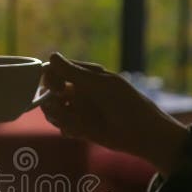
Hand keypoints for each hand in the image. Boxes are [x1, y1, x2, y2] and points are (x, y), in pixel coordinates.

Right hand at [41, 53, 187, 174]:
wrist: (143, 134)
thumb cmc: (126, 103)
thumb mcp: (101, 85)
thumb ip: (75, 73)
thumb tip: (51, 57)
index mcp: (84, 75)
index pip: (55, 71)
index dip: (50, 80)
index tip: (57, 90)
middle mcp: (78, 91)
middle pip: (49, 93)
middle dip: (50, 102)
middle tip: (60, 110)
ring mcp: (78, 110)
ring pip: (53, 111)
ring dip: (59, 117)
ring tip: (74, 123)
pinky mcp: (79, 128)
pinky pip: (63, 127)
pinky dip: (68, 129)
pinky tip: (81, 132)